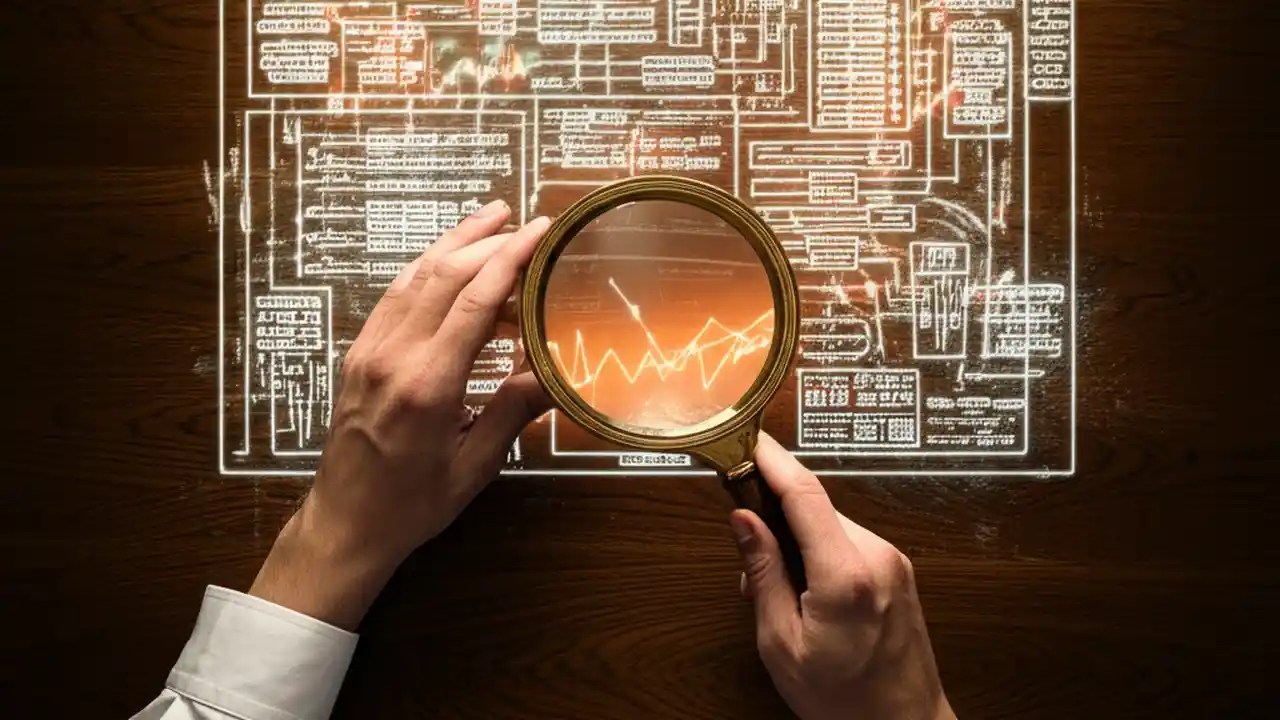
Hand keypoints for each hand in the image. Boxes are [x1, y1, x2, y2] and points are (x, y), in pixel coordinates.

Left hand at [250, 201, 552, 629]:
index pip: (473, 300)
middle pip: (442, 275)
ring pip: (414, 277)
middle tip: (524, 221)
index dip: (509, 258)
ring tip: (488, 220)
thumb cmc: (411, 504)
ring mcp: (370, 352)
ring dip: (453, 243)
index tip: (538, 231)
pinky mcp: (359, 355)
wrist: (345, 524)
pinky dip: (425, 269)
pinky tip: (446, 261)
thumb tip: (553, 371)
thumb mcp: (474, 465)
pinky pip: (395, 297)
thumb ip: (513, 411)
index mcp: (428, 385)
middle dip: (486, 240)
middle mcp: (393, 357)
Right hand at [730, 433, 953, 719]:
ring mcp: (893, 561)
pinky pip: (847, 542)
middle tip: (751, 563)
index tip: (746, 440)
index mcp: (846, 576)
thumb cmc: (846, 702)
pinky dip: (820, 556)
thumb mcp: (781, 643)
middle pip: (813, 508)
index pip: (804, 494)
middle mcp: (877, 558)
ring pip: (828, 525)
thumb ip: (762, 574)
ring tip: (785, 597)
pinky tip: (811, 597)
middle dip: (775, 522)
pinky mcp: (897, 569)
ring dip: (798, 544)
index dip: (771, 460)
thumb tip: (744, 520)